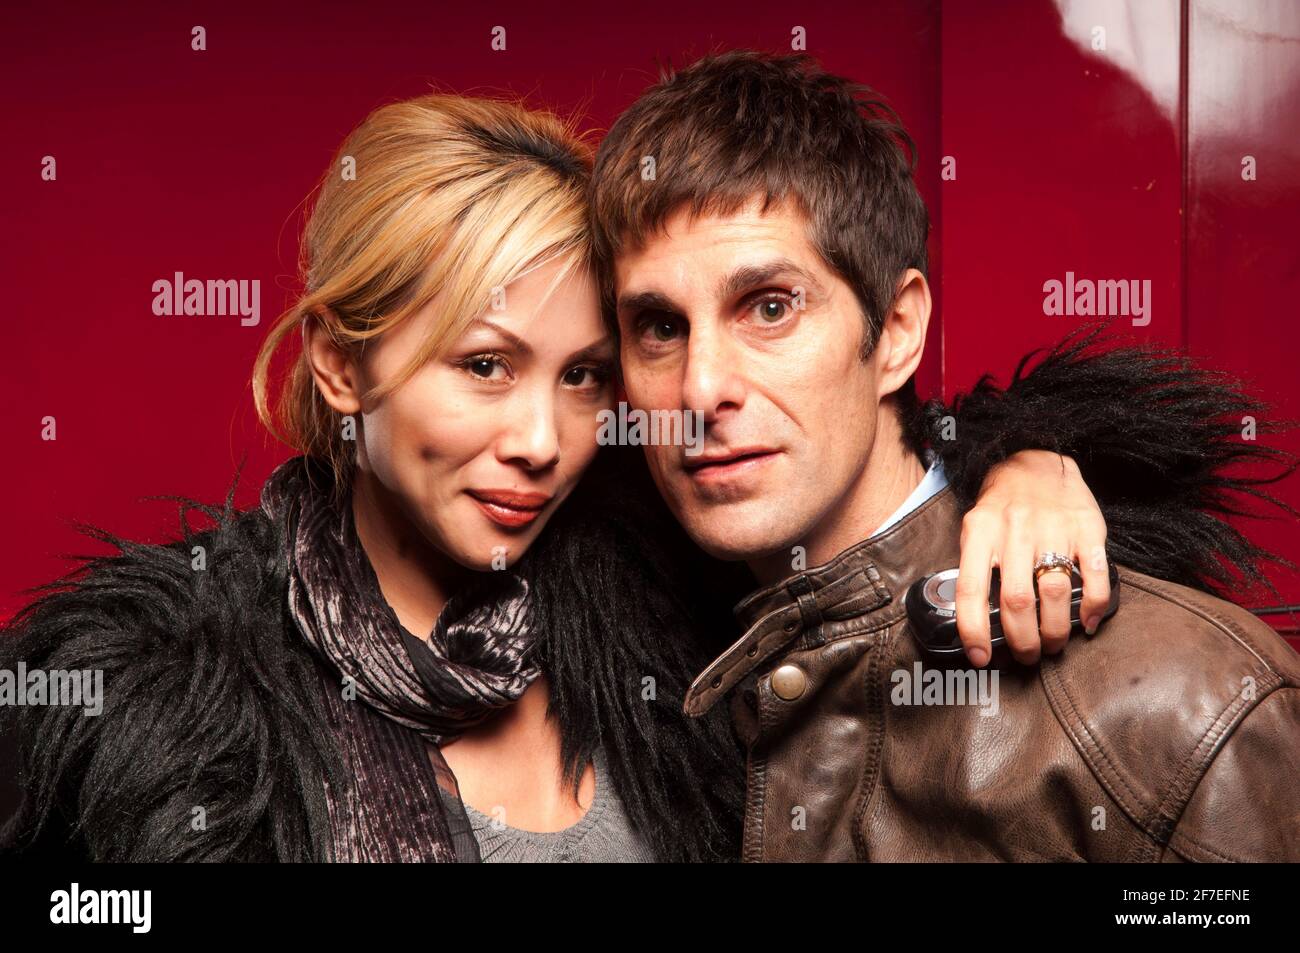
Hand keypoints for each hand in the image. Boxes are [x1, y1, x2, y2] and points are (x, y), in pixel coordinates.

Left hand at [956, 450, 1109, 666]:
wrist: (1036, 459)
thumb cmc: (1002, 504)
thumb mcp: (975, 527)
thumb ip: (974, 566)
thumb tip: (973, 619)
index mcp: (980, 531)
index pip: (970, 589)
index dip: (973, 629)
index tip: (980, 657)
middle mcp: (1014, 529)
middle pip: (1017, 600)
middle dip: (1023, 639)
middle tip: (1028, 655)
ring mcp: (1053, 527)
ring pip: (1054, 593)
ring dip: (1055, 630)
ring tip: (1053, 644)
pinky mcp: (1087, 526)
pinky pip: (1093, 575)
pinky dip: (1092, 606)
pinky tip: (1087, 623)